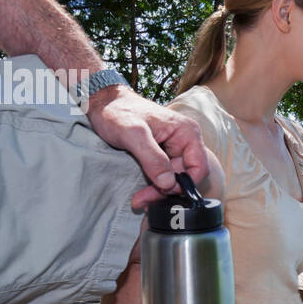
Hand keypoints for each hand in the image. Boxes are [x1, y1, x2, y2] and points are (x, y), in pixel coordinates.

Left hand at [84, 85, 211, 211]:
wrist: (103, 104)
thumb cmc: (117, 112)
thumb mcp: (133, 134)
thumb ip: (153, 157)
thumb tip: (169, 183)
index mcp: (187, 132)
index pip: (199, 168)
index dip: (183, 184)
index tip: (162, 190)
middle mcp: (186, 141)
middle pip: (186, 176)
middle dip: (166, 191)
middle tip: (142, 199)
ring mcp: (175, 148)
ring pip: (175, 179)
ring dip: (158, 191)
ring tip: (139, 198)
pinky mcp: (163, 154)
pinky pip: (165, 175)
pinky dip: (154, 186)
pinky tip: (142, 192)